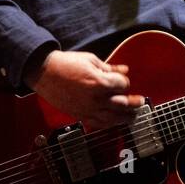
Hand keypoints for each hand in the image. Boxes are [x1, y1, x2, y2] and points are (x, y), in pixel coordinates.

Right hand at [26, 50, 144, 129]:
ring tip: (133, 117)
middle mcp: (95, 98)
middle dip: (134, 103)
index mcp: (99, 82)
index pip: (122, 85)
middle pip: (122, 104)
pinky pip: (98, 124)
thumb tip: (125, 70)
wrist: (44, 72)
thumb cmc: (66, 63)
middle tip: (140, 102)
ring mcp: (87, 109)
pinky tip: (115, 122)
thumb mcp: (91, 60)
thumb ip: (110, 68)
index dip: (124, 82)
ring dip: (125, 118)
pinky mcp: (79, 115)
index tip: (122, 81)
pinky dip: (109, 124)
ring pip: (113, 118)